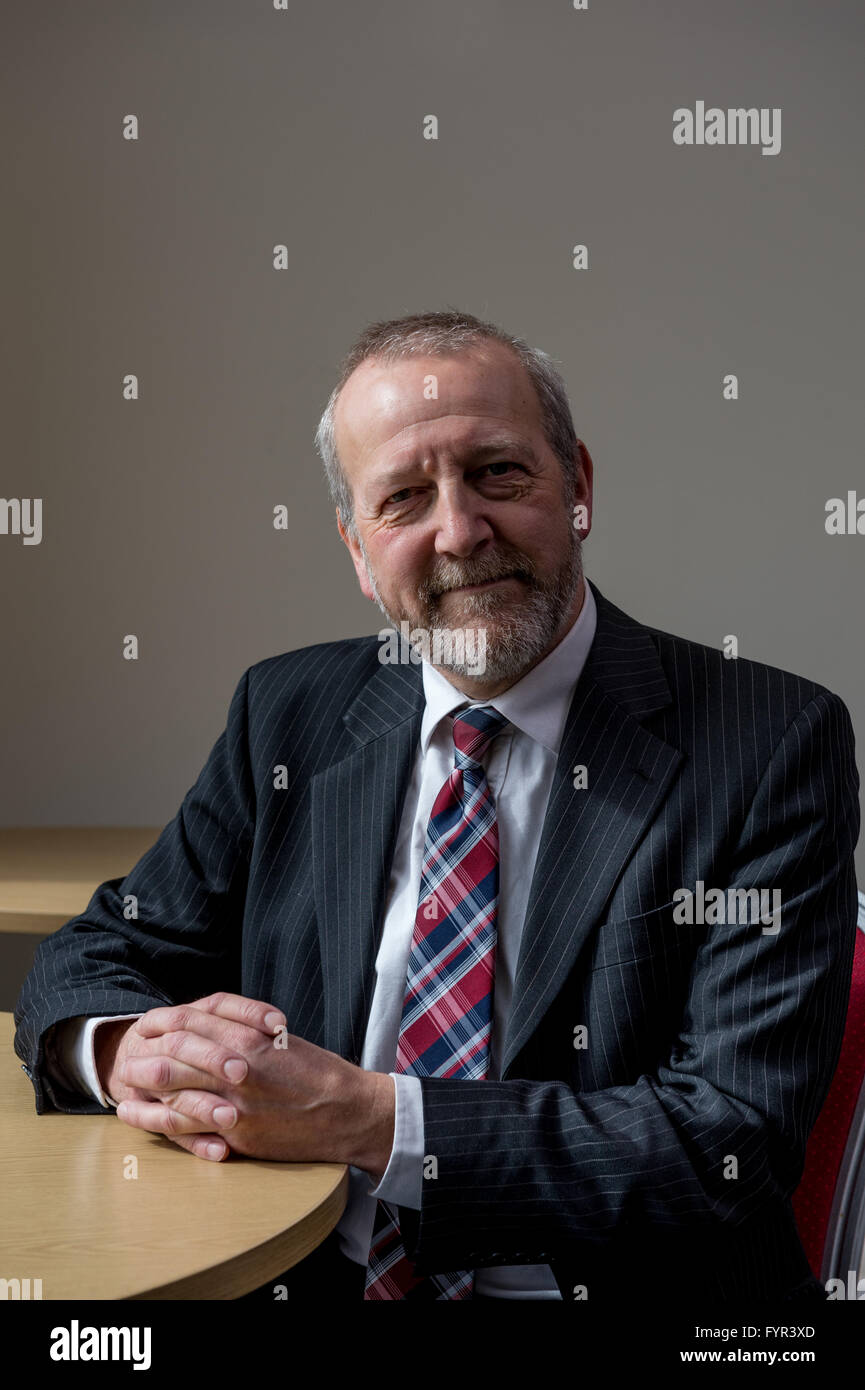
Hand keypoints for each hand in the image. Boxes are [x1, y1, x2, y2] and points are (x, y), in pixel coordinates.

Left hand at [111, 992, 395, 1173]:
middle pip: (175, 1053)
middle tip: (128, 1056)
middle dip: (146, 1053)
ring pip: (174, 1090)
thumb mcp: (281, 1040)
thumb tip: (212, 1029)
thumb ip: (245, 1032)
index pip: (192, 1022)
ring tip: (123, 1086)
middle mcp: (237, 1067)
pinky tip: (140, 1116)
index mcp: (249, 1038)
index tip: (148, 1025)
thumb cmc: (320, 1073)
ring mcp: (234, 1102)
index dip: (163, 1022)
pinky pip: (188, 1126)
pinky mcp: (237, 1134)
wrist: (348, 1112)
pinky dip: (158, 1120)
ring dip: (144, 1087)